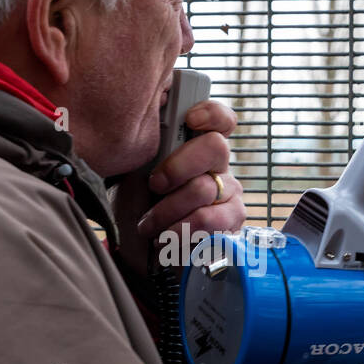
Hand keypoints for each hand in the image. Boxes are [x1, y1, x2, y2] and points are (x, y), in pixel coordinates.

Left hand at [135, 99, 245, 240]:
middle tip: (154, 185)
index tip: (189, 120)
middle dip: (177, 166)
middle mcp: (218, 167)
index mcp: (196, 146)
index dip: (211, 113)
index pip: (221, 120)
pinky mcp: (231, 224)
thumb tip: (144, 112)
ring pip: (205, 188)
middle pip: (216, 147)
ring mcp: (229, 194)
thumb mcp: (132, 169)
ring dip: (167, 210)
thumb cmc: (134, 206)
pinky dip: (179, 230)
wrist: (134, 250)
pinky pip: (209, 219)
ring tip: (148, 225)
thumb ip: (146, 142)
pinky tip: (165, 238)